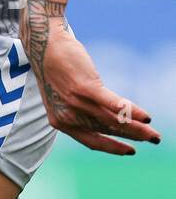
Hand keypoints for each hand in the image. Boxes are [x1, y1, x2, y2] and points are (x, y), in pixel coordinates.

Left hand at [30, 23, 160, 155]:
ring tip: (153, 133)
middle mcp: (67, 116)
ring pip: (112, 120)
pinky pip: (111, 103)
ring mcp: (75, 102)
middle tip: (155, 139)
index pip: (91, 141)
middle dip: (134, 137)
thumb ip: (82, 111)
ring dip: (137, 128)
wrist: (43, 47)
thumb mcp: (64, 97)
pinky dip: (129, 111)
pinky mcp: (84, 86)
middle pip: (107, 130)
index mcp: (61, 123)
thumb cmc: (57, 72)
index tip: (130, 152)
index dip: (112, 148)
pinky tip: (145, 117)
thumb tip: (107, 119)